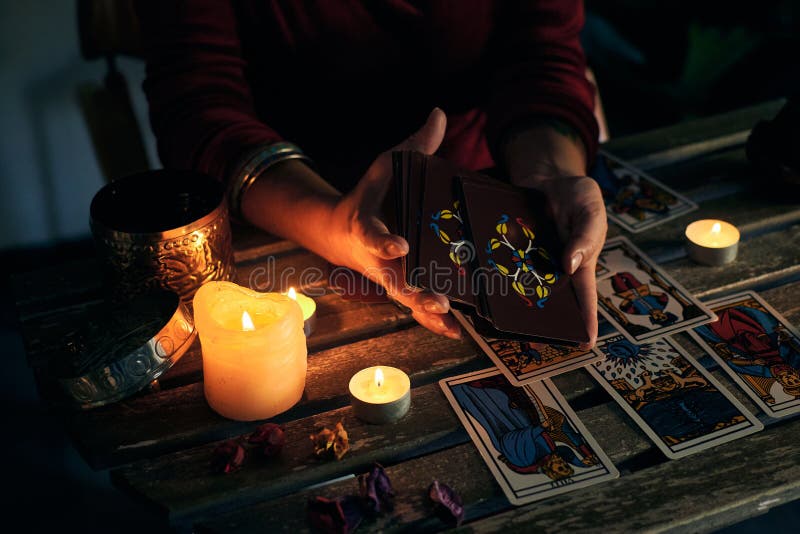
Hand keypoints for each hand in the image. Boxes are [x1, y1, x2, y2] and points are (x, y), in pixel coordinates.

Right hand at [326, 109, 460, 338]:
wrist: (341, 231)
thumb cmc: (369, 195)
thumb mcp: (386, 165)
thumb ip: (414, 145)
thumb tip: (439, 112)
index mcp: (367, 226)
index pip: (373, 235)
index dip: (384, 242)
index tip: (399, 245)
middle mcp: (376, 258)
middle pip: (394, 279)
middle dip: (415, 291)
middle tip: (436, 301)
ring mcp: (387, 277)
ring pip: (406, 299)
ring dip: (427, 313)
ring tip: (454, 324)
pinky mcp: (398, 287)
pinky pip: (415, 307)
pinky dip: (433, 321)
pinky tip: (458, 331)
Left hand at [503, 122, 606, 347]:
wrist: (547, 175)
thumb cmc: (577, 196)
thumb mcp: (590, 210)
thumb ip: (586, 236)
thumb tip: (570, 266)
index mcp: (579, 265)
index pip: (585, 297)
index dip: (586, 320)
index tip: (585, 343)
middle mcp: (552, 269)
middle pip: (548, 300)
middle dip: (541, 320)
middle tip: (532, 338)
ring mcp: (530, 262)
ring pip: (520, 286)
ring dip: (511, 300)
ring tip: (502, 318)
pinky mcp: (509, 251)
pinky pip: (501, 265)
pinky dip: (493, 272)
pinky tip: (481, 283)